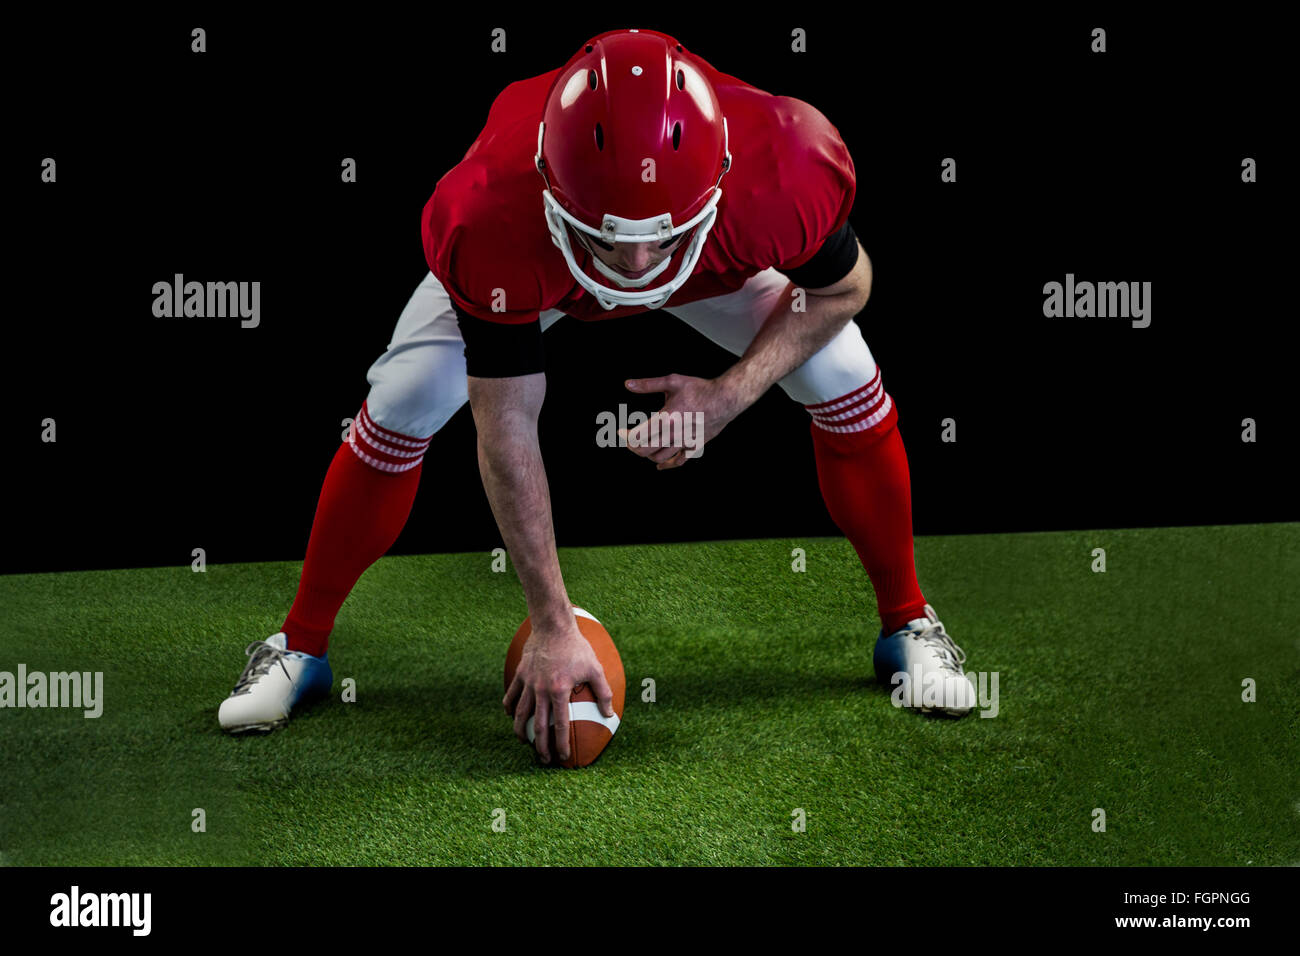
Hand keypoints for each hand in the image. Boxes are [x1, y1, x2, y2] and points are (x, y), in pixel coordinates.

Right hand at [502, 614, 615, 763]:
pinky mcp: (520, 674)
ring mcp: (528, 682)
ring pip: (520, 713)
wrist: (553, 626)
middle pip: (538, 725)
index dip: (561, 743)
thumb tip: (609, 713)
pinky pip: (511, 694)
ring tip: (523, 742)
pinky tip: (510, 715)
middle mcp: (541, 690)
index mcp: (560, 691)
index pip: (561, 725)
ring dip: (520, 731)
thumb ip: (603, 692)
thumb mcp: (595, 668)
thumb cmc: (576, 647)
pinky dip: (509, 707)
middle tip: (544, 760)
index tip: (563, 757)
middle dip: (540, 746)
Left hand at [619, 374, 746, 469]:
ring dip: (647, 454)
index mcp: (665, 419)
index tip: (619, 431)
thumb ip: (648, 384)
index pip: (637, 436)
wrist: (725, 399)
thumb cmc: (699, 389)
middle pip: (644, 451)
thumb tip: (628, 384)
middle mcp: (673, 434)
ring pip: (658, 458)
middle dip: (632, 446)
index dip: (624, 436)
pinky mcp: (694, 446)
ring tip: (643, 445)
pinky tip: (660, 465)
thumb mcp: (672, 381)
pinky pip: (678, 462)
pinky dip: (666, 466)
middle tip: (629, 439)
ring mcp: (684, 443)